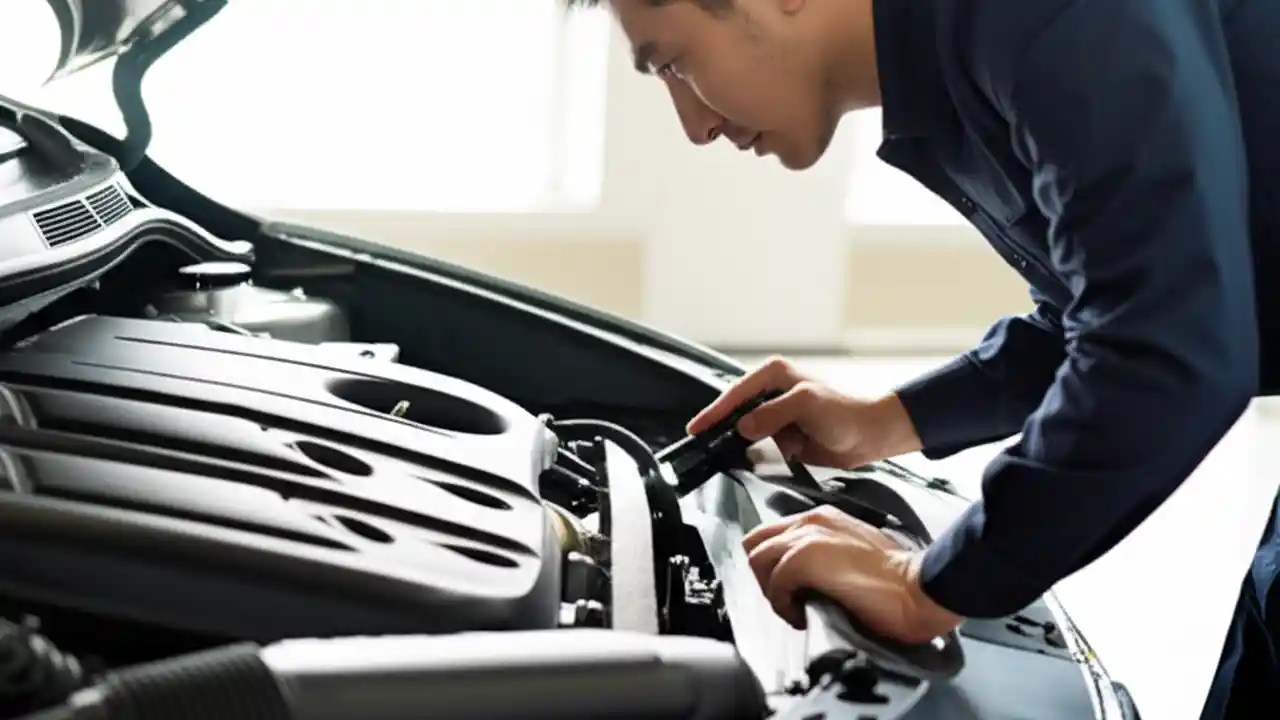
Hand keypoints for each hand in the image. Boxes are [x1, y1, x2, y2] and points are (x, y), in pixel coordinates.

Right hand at [687, 356, 922, 467]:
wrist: (874, 435)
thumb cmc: (846, 410)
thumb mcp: (807, 404)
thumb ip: (773, 414)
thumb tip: (742, 427)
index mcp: (774, 375)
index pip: (735, 393)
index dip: (714, 412)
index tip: (695, 430)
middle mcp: (771, 393)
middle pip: (736, 413)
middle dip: (724, 431)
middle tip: (705, 448)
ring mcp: (777, 417)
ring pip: (747, 435)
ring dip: (745, 447)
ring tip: (739, 456)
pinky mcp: (783, 438)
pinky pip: (761, 450)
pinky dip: (760, 458)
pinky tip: (763, 463)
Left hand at [743, 506, 961, 644]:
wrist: (917, 589)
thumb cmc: (896, 580)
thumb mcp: (851, 554)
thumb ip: (823, 555)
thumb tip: (803, 580)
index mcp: (821, 518)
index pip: (772, 534)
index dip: (774, 565)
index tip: (791, 589)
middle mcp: (809, 520)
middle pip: (756, 544)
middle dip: (765, 575)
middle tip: (789, 599)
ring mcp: (805, 537)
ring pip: (758, 561)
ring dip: (772, 591)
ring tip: (797, 609)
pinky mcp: (803, 559)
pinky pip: (774, 584)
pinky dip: (783, 605)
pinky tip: (804, 616)